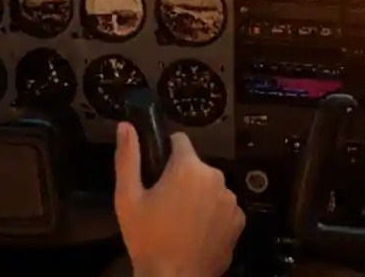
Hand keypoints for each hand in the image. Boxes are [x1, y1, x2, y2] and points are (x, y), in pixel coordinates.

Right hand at [114, 122, 244, 276]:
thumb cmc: (147, 238)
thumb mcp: (128, 198)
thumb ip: (128, 157)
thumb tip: (126, 126)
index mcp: (188, 167)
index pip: (180, 140)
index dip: (166, 152)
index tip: (157, 172)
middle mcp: (215, 178)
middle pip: (195, 166)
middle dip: (182, 177)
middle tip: (164, 203)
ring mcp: (230, 201)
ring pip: (210, 187)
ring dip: (198, 195)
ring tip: (180, 220)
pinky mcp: (239, 221)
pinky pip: (223, 207)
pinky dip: (212, 214)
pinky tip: (197, 232)